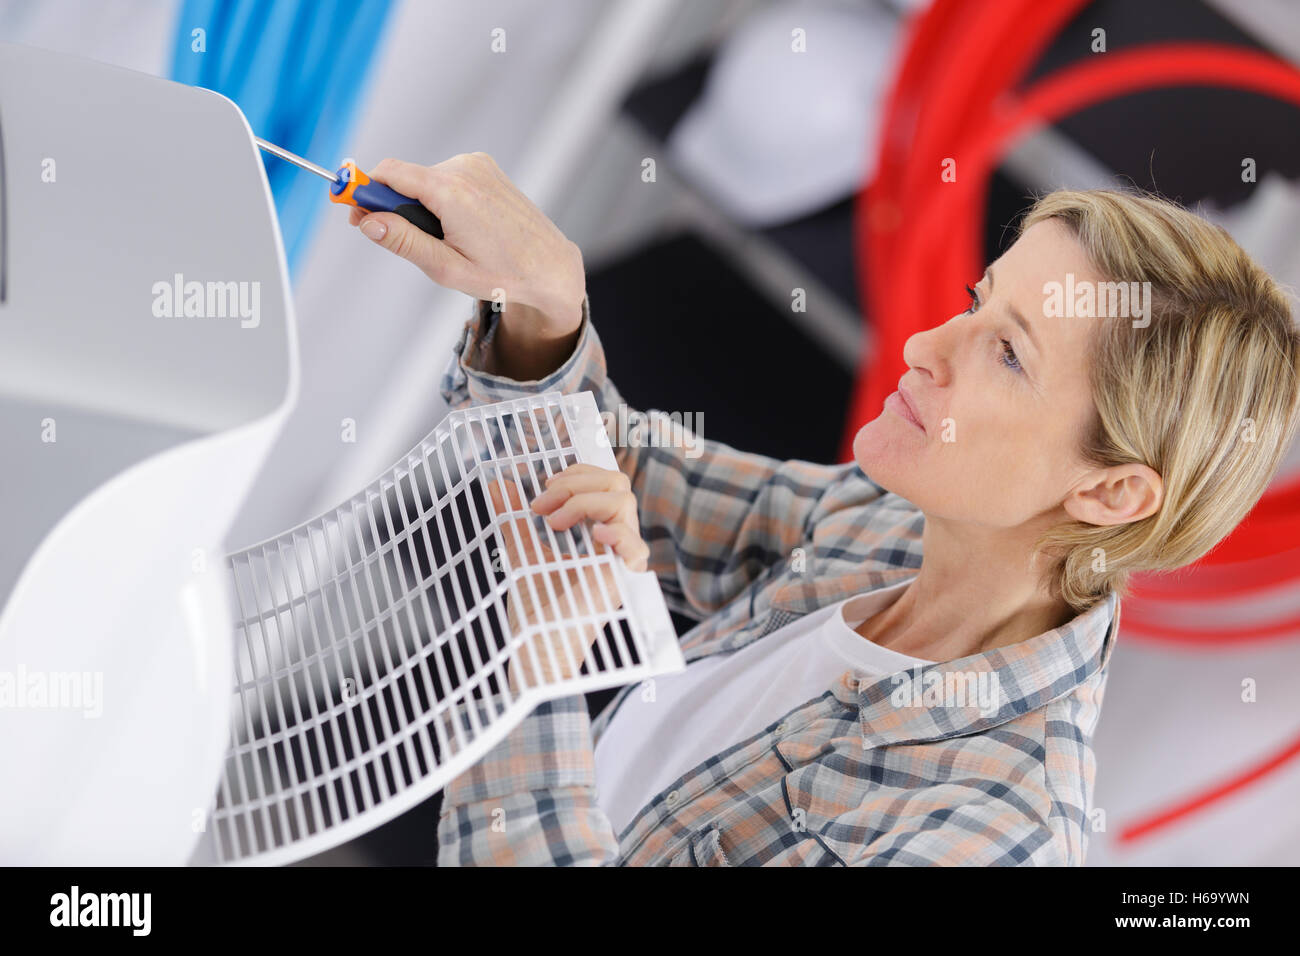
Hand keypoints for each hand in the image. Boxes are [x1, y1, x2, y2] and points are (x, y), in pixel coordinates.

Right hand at [347, 153, 585, 342]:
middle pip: (405, 178)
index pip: (389, 173)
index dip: (365, 191)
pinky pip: (445, 177)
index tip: (352, 210)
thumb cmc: (502, 273)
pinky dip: (442, 198)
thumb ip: (404, 242)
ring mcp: (477, 164)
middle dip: (396, 206)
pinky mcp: (484, 166)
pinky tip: (463, 225)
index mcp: (452, 192)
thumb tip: (368, 221)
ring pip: (424, 179)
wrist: (548, 265)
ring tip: (450, 238)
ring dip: (422, 205)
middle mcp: (464, 169)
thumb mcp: (446, 267)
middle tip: (407, 241)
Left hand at [487, 463, 647, 692]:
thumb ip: (516, 519)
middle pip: (617, 484)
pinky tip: (595, 536)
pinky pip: (637, 548)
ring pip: (623, 502)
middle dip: (575, 482)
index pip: (606, 484)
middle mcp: (614, 542)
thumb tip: (497, 485)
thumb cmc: (537, 608)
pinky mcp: (620, 581)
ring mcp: (620, 560)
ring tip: (552, 523)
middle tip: (541, 505)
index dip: (578, 474)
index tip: (543, 487)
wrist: (536, 647)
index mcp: (599, 533)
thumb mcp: (523, 551)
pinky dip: (619, 535)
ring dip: (582, 501)